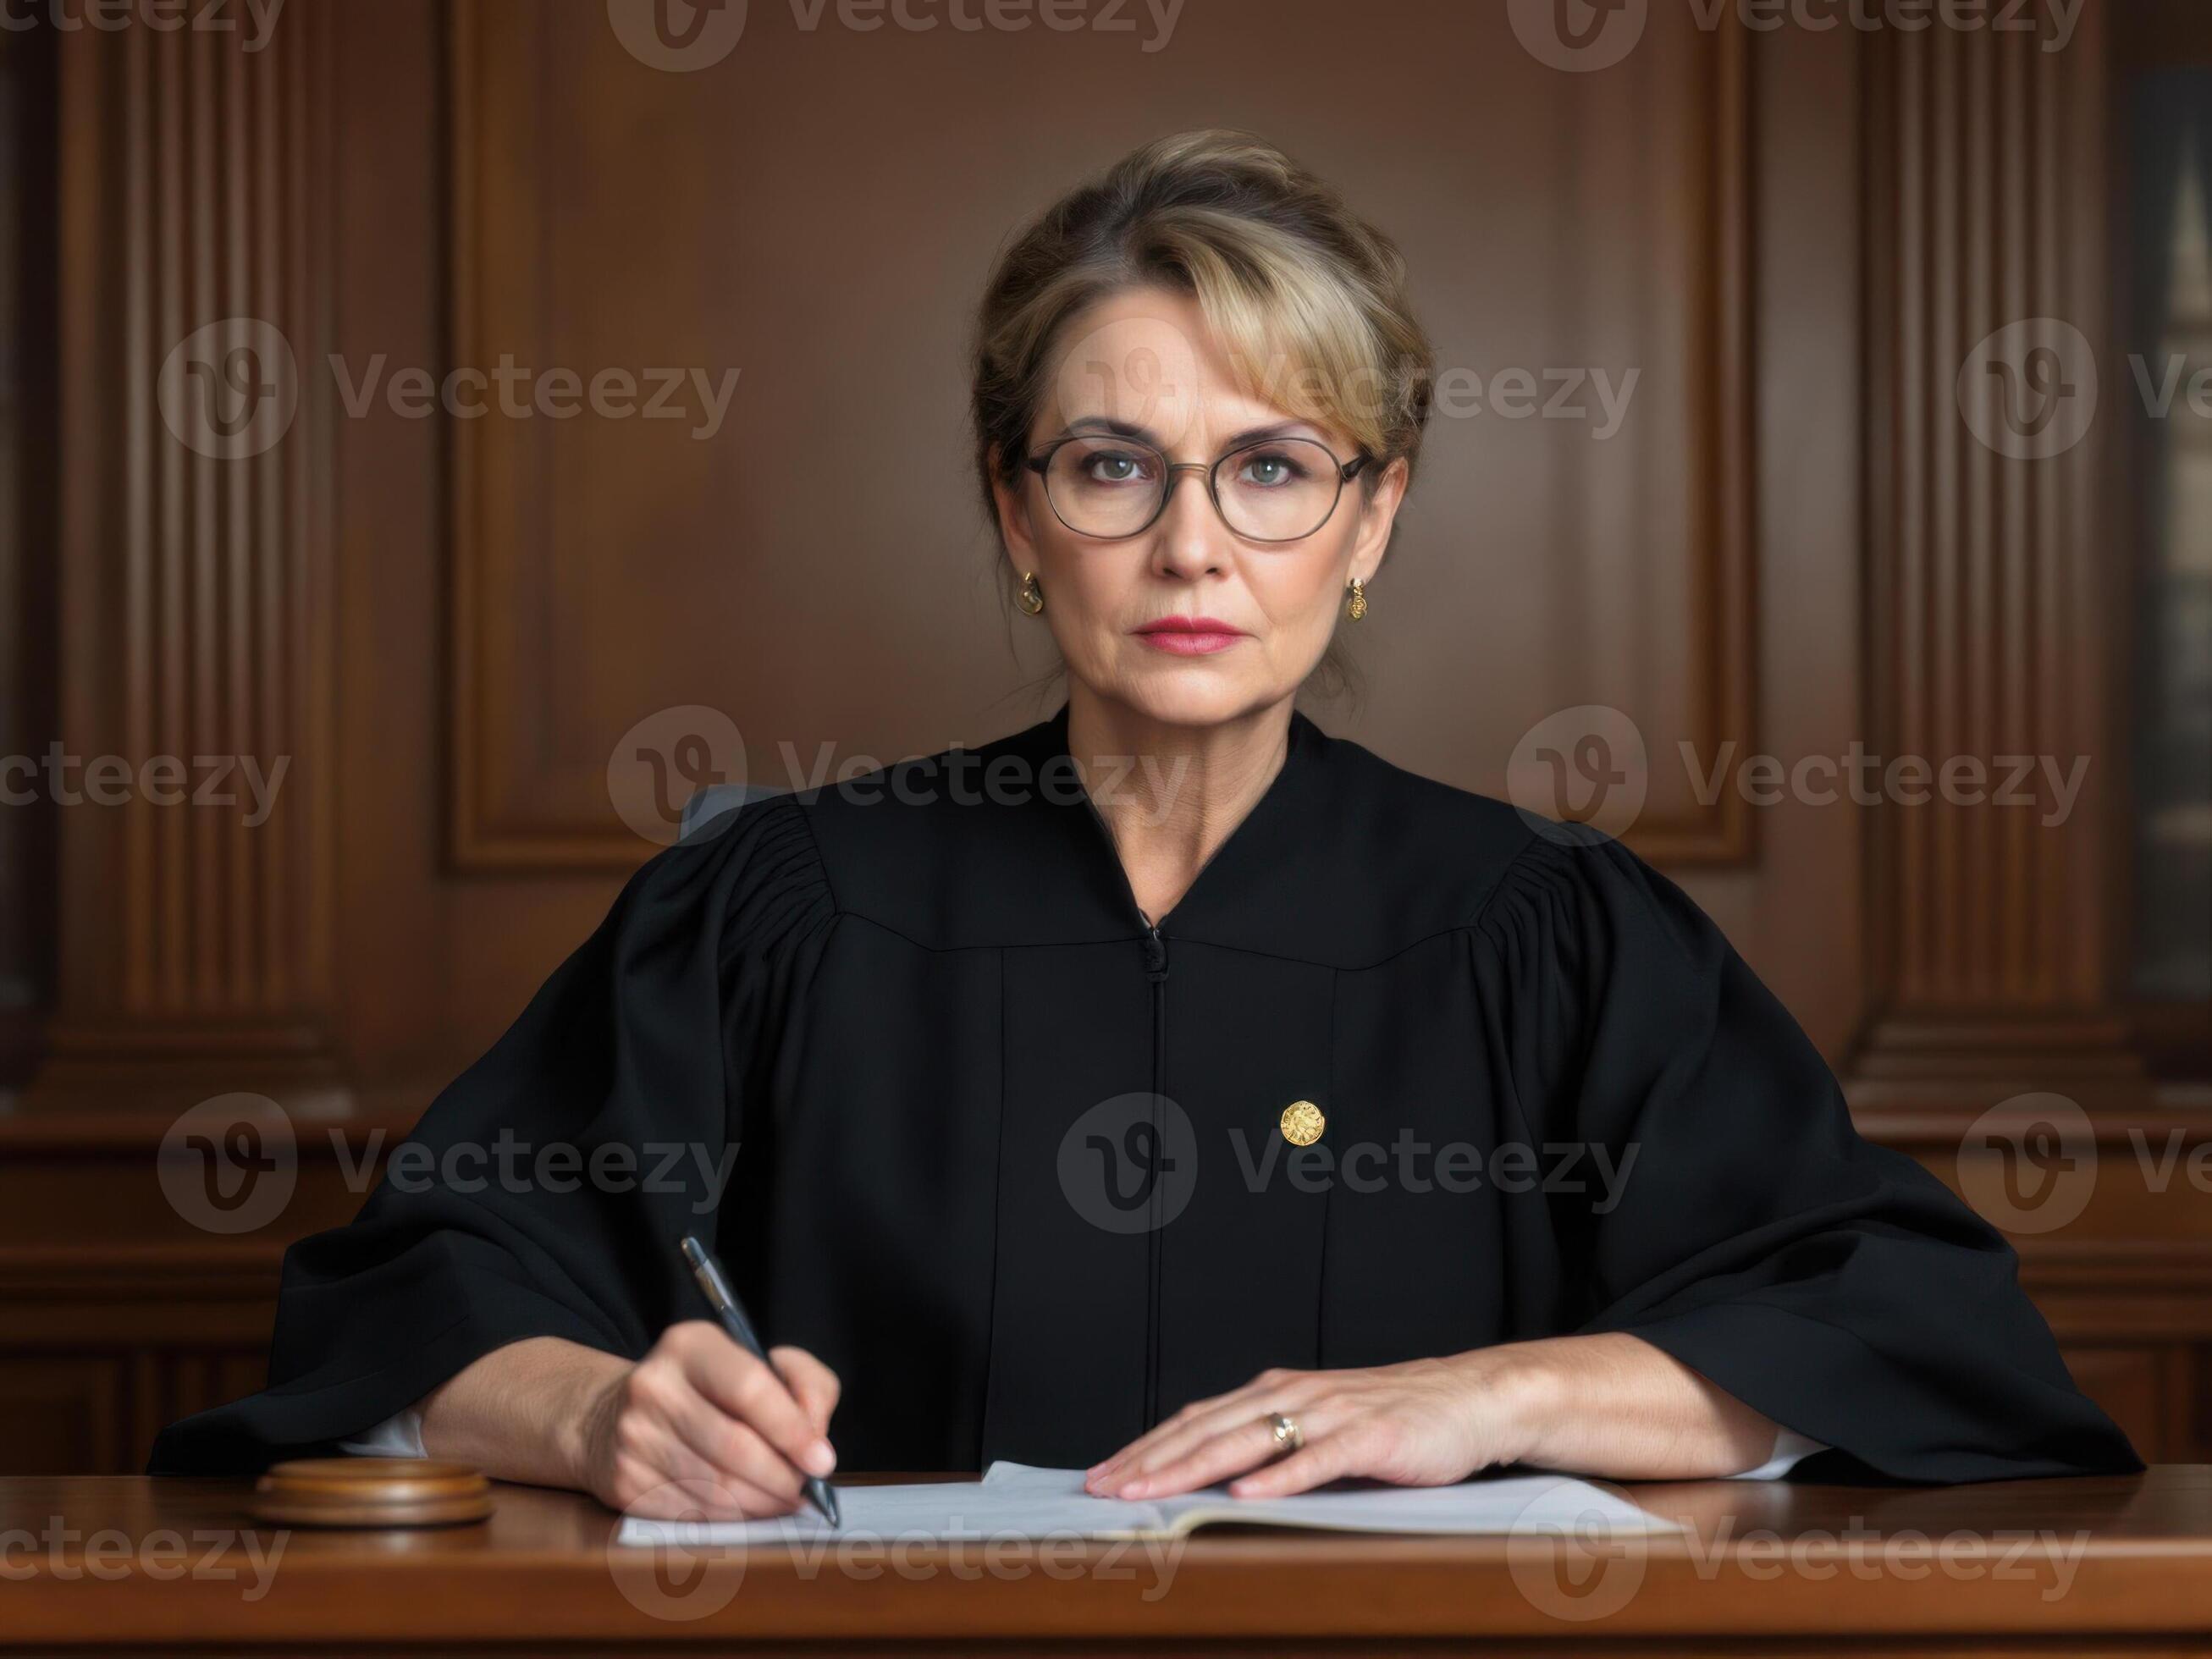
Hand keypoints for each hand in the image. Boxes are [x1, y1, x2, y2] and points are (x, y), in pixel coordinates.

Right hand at [577, 1321, 839, 1519]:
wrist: (615, 1416)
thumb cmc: (708, 1390)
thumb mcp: (756, 1361)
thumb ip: (803, 1383)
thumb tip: (816, 1436)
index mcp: (690, 1345)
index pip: (749, 1388)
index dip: (791, 1429)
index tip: (821, 1460)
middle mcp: (654, 1387)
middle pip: (734, 1447)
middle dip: (782, 1477)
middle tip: (805, 1488)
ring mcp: (634, 1437)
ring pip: (715, 1488)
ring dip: (762, 1504)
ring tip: (783, 1500)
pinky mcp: (625, 1483)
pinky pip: (693, 1513)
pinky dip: (731, 1519)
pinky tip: (748, 1510)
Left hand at [1083, 1356, 1535, 1500]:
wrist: (1469, 1398)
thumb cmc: (1393, 1416)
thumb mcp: (1319, 1424)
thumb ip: (1270, 1441)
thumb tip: (1212, 1476)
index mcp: (1275, 1392)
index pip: (1194, 1420)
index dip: (1145, 1447)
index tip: (1102, 1473)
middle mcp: (1293, 1394)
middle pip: (1206, 1428)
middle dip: (1149, 1459)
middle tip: (1104, 1487)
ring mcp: (1330, 1413)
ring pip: (1248, 1440)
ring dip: (1192, 1466)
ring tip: (1151, 1490)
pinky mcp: (1369, 1436)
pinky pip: (1316, 1459)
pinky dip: (1278, 1476)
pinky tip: (1246, 1493)